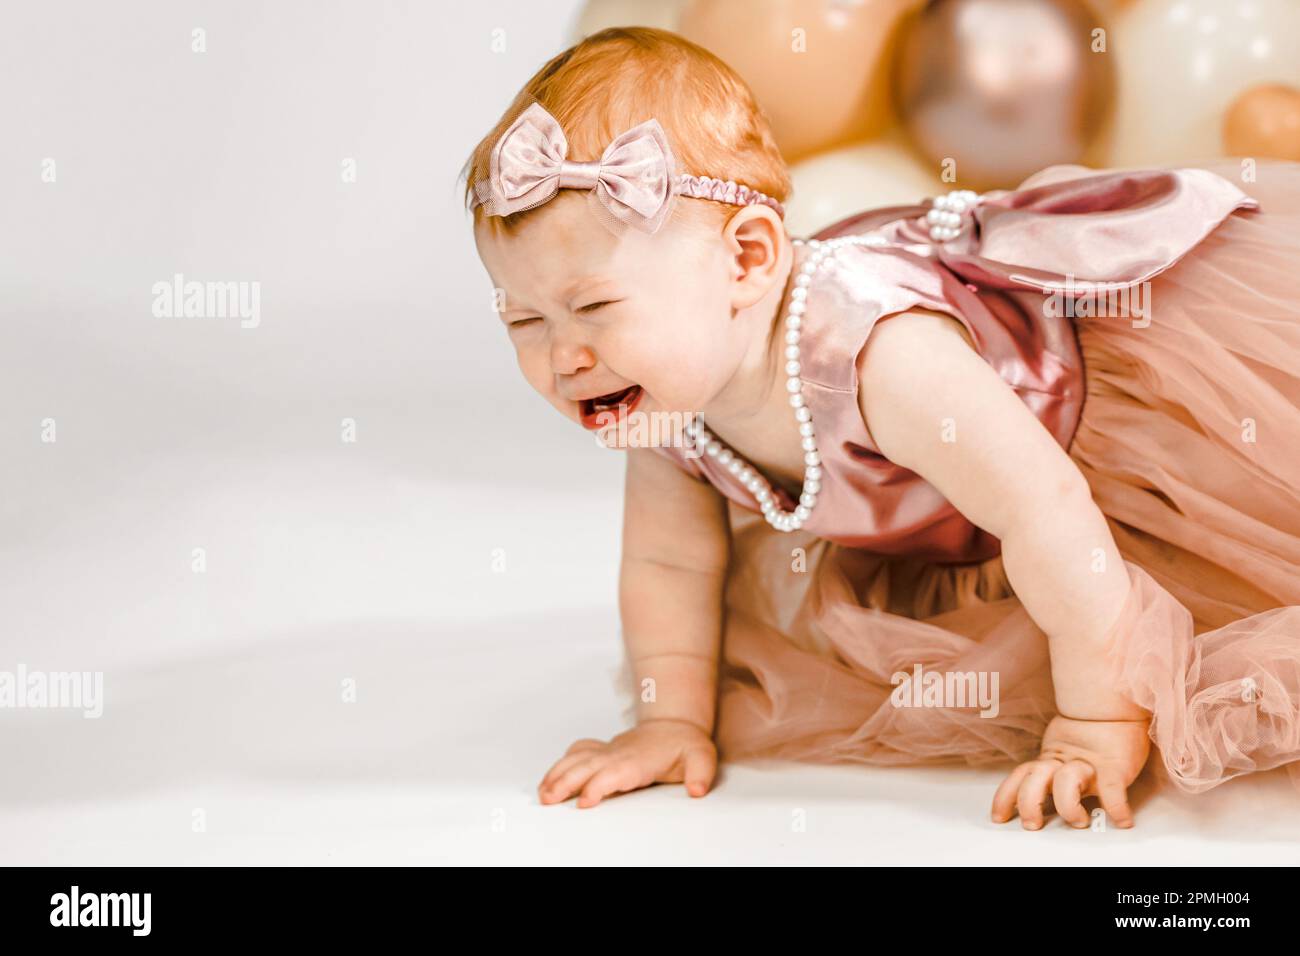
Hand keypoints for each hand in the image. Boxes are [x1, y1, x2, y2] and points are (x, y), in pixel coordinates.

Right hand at [538, 718, 717, 807]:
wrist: (676, 724)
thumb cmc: (686, 744)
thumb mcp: (702, 758)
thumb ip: (700, 774)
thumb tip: (697, 790)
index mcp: (638, 760)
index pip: (612, 773)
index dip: (597, 786)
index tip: (584, 801)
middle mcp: (618, 754)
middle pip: (586, 766)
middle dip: (565, 782)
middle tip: (548, 800)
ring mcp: (608, 750)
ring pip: (576, 759)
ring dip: (557, 774)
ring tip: (542, 793)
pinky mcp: (602, 750)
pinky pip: (577, 752)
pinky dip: (561, 764)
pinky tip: (551, 778)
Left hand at [991, 714, 1150, 829]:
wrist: (1113, 706)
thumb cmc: (1091, 730)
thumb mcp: (1063, 748)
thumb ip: (1051, 766)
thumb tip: (1036, 791)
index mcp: (1050, 759)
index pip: (1019, 777)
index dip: (1005, 797)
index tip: (998, 817)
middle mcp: (1065, 763)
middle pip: (1036, 780)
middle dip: (1029, 803)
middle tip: (1031, 824)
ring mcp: (1089, 765)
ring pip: (1065, 783)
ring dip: (1066, 805)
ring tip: (1078, 822)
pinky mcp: (1114, 767)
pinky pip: (1113, 789)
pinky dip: (1116, 807)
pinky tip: (1121, 820)